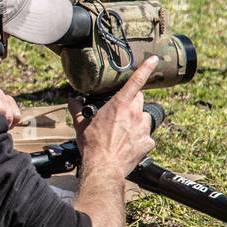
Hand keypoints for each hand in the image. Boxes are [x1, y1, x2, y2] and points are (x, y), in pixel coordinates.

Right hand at [67, 56, 158, 180]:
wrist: (104, 167)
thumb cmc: (92, 145)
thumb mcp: (81, 124)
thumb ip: (77, 109)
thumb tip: (72, 101)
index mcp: (119, 104)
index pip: (136, 81)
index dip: (146, 68)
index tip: (154, 59)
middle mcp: (135, 113)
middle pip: (139, 99)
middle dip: (132, 102)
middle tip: (120, 113)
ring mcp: (143, 128)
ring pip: (144, 118)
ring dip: (137, 121)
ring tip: (123, 131)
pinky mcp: (147, 142)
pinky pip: (146, 136)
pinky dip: (139, 138)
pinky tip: (129, 145)